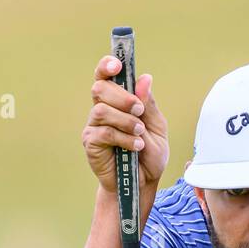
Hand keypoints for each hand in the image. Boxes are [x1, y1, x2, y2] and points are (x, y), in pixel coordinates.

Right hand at [81, 55, 168, 193]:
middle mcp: (102, 109)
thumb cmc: (149, 154)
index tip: (117, 64)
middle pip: (100, 88)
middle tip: (139, 111)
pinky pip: (104, 133)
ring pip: (102, 110)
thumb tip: (145, 78)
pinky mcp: (91, 143)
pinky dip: (123, 138)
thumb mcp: (157, 127)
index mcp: (118, 101)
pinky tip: (135, 146)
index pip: (105, 76)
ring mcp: (94, 126)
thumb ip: (149, 104)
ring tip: (140, 133)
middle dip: (122, 97)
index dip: (106, 66)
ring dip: (125, 120)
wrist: (143, 183)